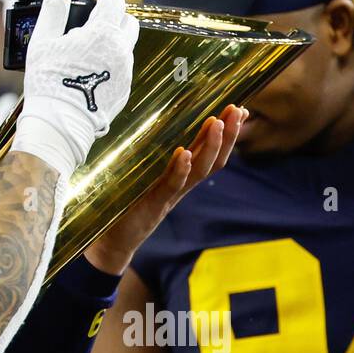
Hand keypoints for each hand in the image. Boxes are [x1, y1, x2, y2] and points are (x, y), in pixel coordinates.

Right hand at [12, 0, 140, 176]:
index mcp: (103, 33)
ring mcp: (125, 71)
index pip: (115, 0)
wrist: (61, 123)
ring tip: (94, 43)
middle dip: (118, 13)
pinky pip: (123, 67)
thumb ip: (54, 7)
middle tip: (101, 14)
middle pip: (129, 21)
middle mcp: (121, 49)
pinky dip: (112, 61)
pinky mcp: (124, 89)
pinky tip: (93, 68)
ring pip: (127, 45)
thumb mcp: (43, 39)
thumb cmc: (49, 81)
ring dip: (116, 38)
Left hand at [83, 105, 246, 273]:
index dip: (226, 134)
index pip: (210, 151)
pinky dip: (179, 170)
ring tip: (217, 123)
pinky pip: (171, 185)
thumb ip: (155, 159)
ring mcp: (169, 194)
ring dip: (210, 147)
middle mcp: (181, 185)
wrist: (113, 241)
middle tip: (238, 111)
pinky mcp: (153, 203)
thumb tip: (156, 129)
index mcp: (181, 176)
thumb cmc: (128, 206)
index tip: (240, 111)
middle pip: (212, 158)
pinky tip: (184, 153)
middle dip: (228, 134)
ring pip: (198, 170)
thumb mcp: (146, 178)